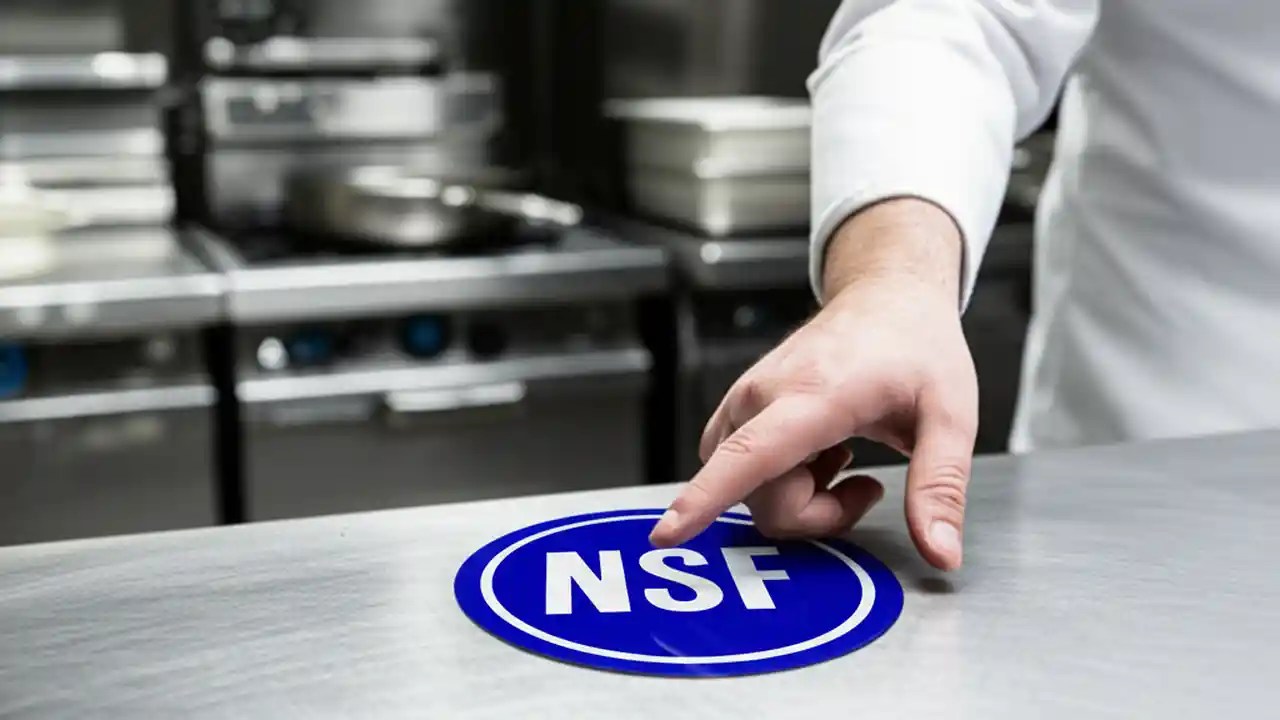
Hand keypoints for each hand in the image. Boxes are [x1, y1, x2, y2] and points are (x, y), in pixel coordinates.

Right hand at [648, 199, 977, 569]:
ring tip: (842, 461)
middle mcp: (764, 395)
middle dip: (815, 516)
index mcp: (814, 396)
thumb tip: (939, 553)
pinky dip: (779, 478)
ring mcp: (746, 399)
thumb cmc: (917, 347)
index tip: (668, 533)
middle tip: (866, 487)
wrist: (888, 296)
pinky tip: (818, 454)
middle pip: (761, 497)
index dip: (706, 499)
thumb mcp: (952, 417)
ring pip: (747, 488)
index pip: (750, 455)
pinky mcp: (739, 405)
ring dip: (796, 496)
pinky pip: (740, 467)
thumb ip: (940, 487)